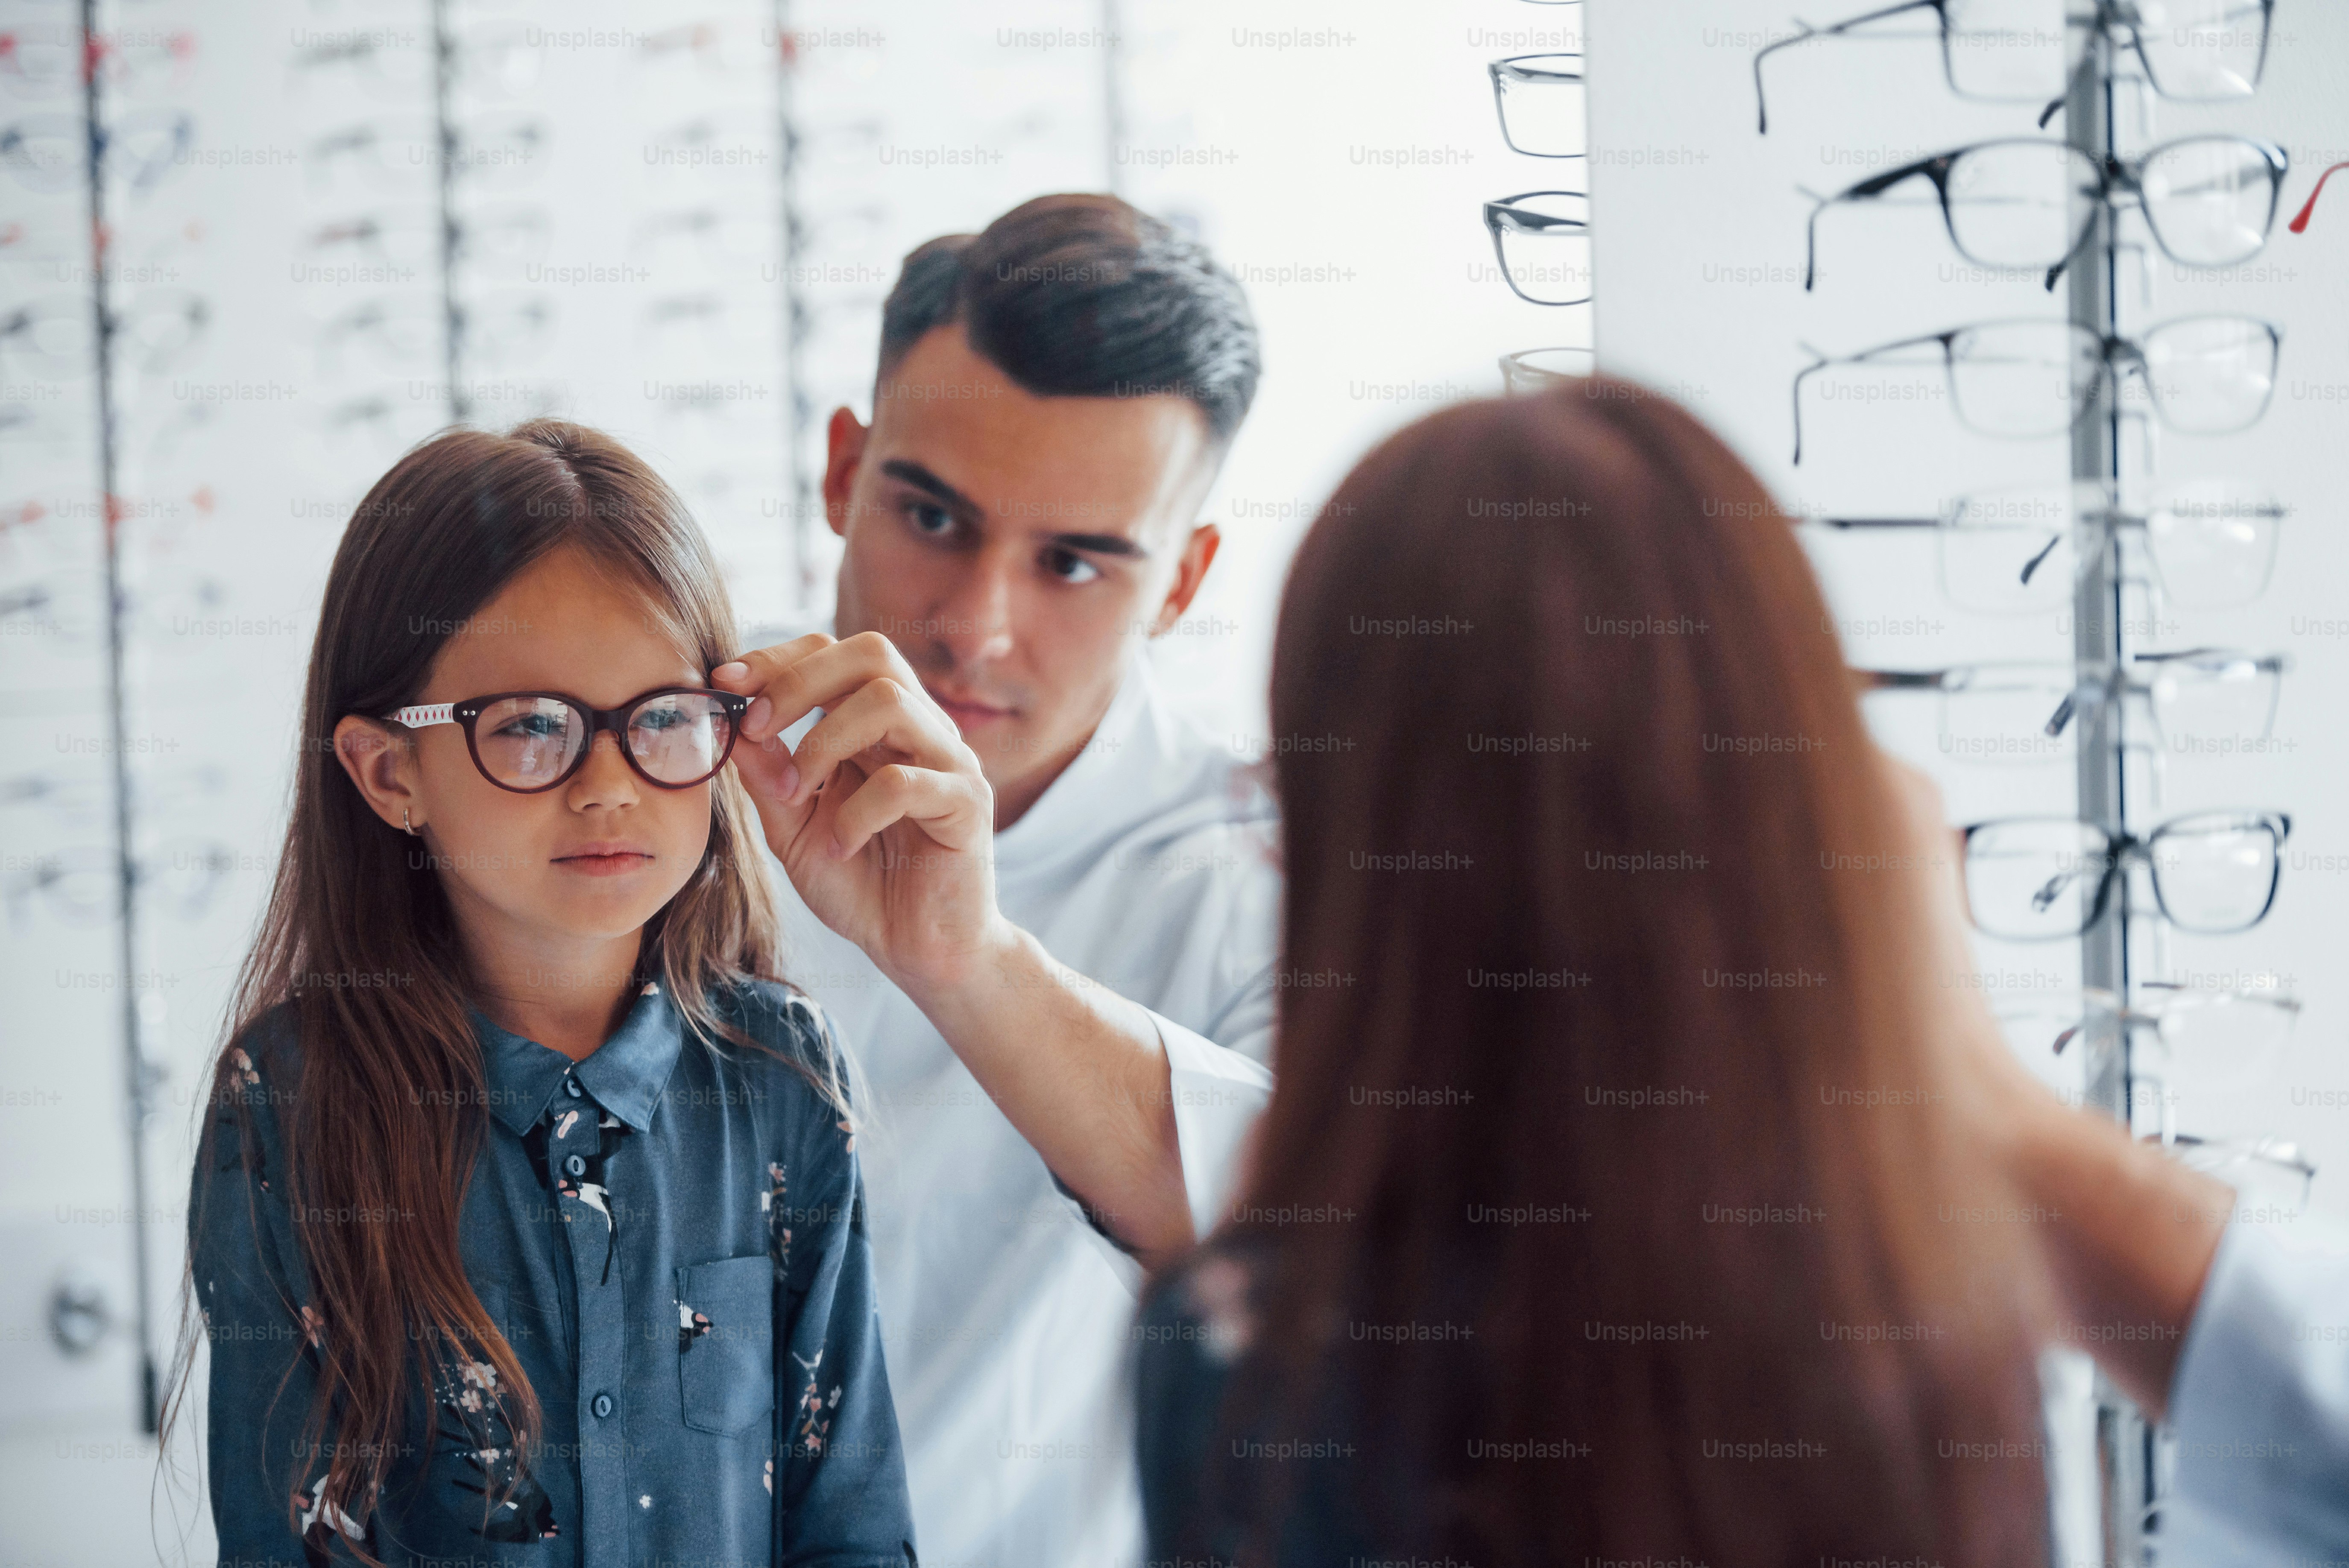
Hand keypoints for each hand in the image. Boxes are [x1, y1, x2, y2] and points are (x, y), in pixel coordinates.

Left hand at [713, 633, 1007, 994]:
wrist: (920, 952)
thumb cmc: (862, 886)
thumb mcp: (795, 829)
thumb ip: (768, 778)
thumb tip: (730, 725)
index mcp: (876, 726)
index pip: (833, 654)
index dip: (777, 658)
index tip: (724, 684)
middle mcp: (920, 730)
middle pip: (871, 653)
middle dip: (800, 679)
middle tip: (758, 727)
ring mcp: (950, 762)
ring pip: (890, 702)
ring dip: (824, 743)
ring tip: (798, 796)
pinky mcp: (968, 804)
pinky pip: (906, 782)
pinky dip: (857, 812)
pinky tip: (841, 847)